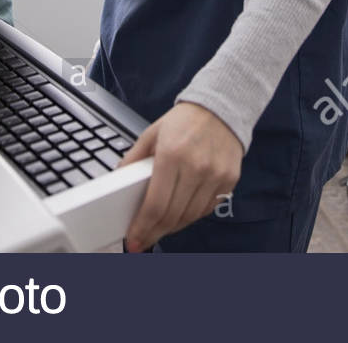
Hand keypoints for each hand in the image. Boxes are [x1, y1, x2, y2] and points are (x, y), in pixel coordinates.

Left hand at [118, 102, 242, 251]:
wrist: (221, 106)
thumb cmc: (185, 120)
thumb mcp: (152, 133)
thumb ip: (134, 158)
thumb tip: (118, 180)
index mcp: (172, 155)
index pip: (155, 204)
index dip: (143, 227)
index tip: (134, 239)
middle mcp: (196, 167)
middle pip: (172, 215)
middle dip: (154, 233)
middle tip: (143, 241)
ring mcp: (215, 175)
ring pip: (190, 216)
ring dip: (172, 227)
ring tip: (159, 230)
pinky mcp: (229, 180)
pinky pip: (207, 208)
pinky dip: (192, 216)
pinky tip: (181, 215)